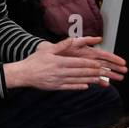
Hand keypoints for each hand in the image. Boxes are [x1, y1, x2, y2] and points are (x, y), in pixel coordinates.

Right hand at [4, 37, 127, 90]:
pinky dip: (79, 86)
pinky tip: (86, 86)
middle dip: (94, 72)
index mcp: (60, 62)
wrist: (23, 74)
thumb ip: (62, 45)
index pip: (79, 63)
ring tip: (100, 80)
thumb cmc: (34, 61)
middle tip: (105, 72)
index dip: (91, 64)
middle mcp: (61, 72)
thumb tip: (72, 40)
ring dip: (90, 80)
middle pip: (81, 72)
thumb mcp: (47, 50)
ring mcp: (59, 81)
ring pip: (77, 80)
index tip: (100, 64)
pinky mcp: (55, 87)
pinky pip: (70, 87)